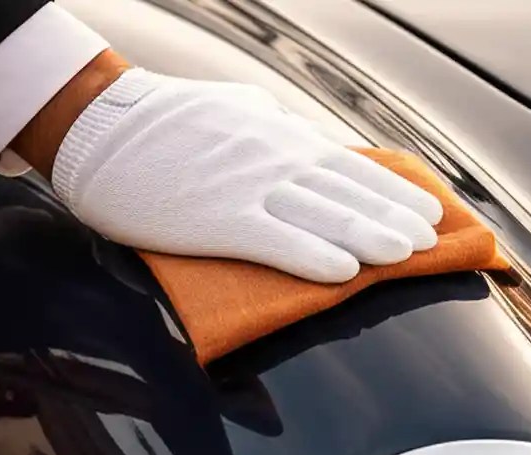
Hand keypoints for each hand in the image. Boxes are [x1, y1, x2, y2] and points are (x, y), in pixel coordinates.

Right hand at [14, 57, 441, 281]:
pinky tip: (345, 271)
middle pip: (348, 190)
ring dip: (371, 235)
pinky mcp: (215, 216)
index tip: (430, 213)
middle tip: (432, 242)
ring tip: (406, 255)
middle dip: (395, 216)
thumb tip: (301, 132)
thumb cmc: (162, 121)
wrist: (98, 124)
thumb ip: (272, 123)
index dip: (394, 192)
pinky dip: (313, 254)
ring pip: (324, 212)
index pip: (351, 167)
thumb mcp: (231, 108)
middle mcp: (274, 157)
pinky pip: (274, 239)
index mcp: (279, 135)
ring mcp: (247, 186)